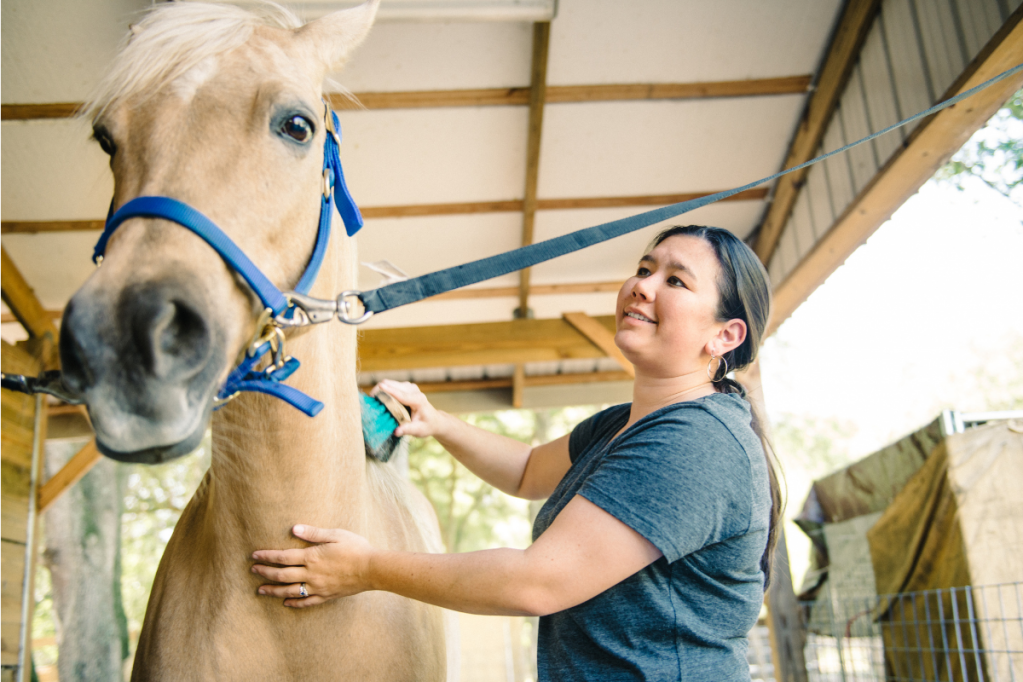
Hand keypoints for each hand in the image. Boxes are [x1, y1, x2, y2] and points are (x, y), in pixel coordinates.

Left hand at [251, 524, 374, 607]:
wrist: (372, 569)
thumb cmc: (355, 548)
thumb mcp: (335, 534)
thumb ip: (313, 533)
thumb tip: (293, 528)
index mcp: (312, 557)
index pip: (283, 557)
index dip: (267, 556)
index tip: (254, 555)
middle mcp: (311, 574)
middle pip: (282, 575)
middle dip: (265, 573)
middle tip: (253, 571)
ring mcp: (318, 587)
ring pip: (289, 591)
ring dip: (273, 590)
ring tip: (260, 590)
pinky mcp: (326, 596)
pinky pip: (306, 602)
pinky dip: (294, 603)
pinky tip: (285, 603)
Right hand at [373, 379, 445, 438]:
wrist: (434, 420)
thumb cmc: (427, 425)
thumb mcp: (419, 430)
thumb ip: (407, 430)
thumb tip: (396, 432)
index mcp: (418, 400)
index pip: (401, 394)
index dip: (389, 391)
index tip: (378, 389)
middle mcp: (414, 390)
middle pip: (393, 384)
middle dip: (380, 389)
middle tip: (370, 400)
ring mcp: (410, 387)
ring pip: (391, 382)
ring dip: (381, 389)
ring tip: (372, 399)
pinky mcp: (406, 387)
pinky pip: (392, 385)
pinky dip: (384, 389)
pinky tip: (379, 397)